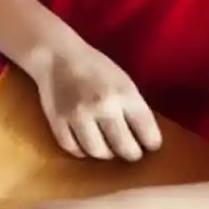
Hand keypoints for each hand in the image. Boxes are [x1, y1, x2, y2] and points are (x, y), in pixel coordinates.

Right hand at [34, 42, 162, 161]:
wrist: (57, 55)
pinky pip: (73, 149)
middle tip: (130, 151)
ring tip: (107, 147)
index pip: (148, 133)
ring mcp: (79, 116)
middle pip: (125, 148)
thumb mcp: (123, 81)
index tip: (149, 145)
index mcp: (125, 94)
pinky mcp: (58, 122)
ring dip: (106, 153)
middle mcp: (103, 107)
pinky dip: (81, 150)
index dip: (152, 143)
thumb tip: (144, 138)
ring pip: (99, 152)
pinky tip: (85, 144)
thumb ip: (134, 107)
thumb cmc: (95, 66)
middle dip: (131, 153)